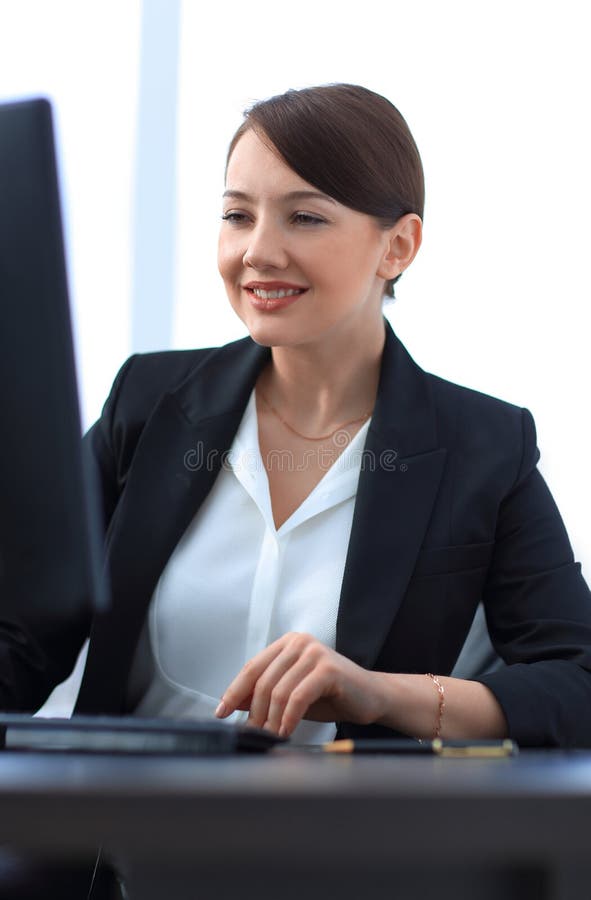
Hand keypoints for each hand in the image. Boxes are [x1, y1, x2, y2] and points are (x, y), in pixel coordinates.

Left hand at [215, 632, 385, 736]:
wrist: (371, 697)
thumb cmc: (331, 696)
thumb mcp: (291, 694)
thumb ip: (265, 694)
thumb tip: (232, 704)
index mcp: (287, 644)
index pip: (252, 667)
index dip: (234, 691)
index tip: (221, 712)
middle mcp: (299, 642)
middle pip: (263, 680)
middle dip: (254, 712)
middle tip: (253, 734)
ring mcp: (314, 652)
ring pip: (278, 690)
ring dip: (271, 719)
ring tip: (272, 736)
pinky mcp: (328, 668)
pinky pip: (298, 696)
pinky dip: (288, 718)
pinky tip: (287, 731)